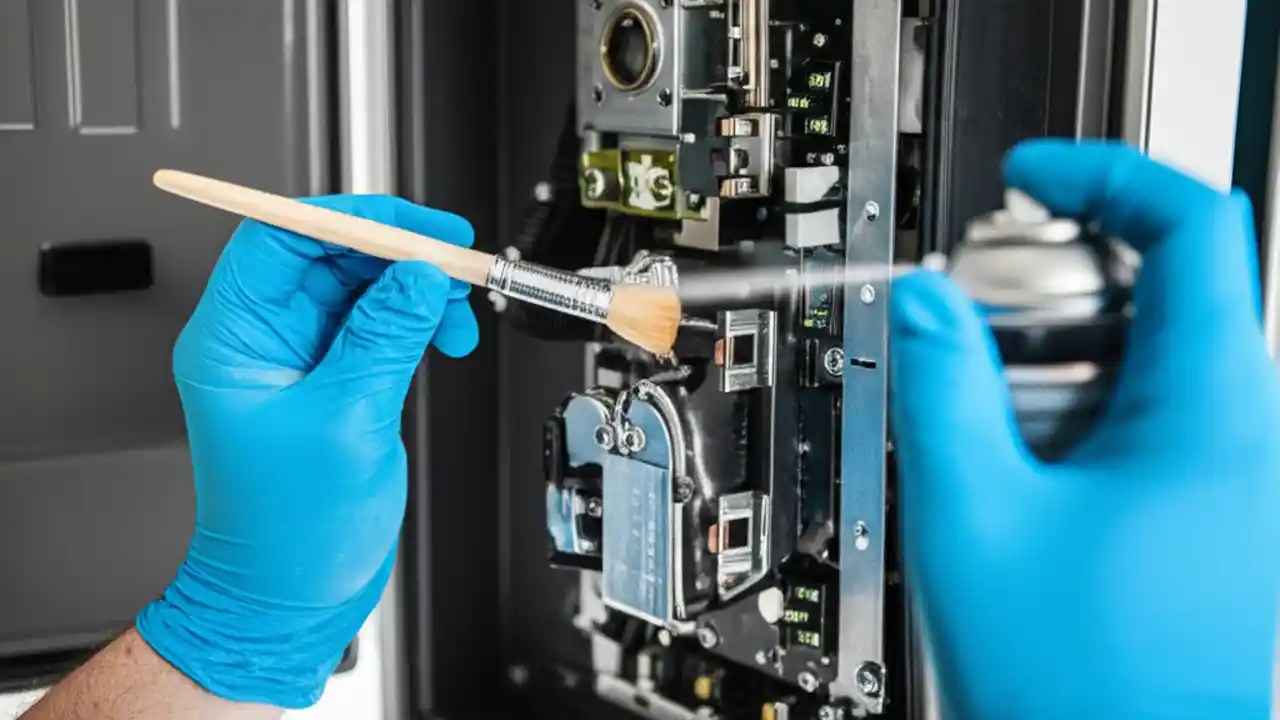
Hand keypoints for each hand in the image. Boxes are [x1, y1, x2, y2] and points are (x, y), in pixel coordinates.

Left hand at [136, 195, 476, 707]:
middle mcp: (263, 341)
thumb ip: (383, 338)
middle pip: (329, 257)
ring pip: (363, 289)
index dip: (349, 219)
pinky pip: (381, 326)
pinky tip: (444, 337)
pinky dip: (419, 323)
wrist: (290, 596)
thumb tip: (418, 276)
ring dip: (416, 292)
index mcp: (234, 339)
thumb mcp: (343, 422)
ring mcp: (301, 361)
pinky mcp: (337, 381)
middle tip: (453, 265)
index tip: (409, 226)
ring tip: (456, 314)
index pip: (281, 237)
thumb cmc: (285, 532)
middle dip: (398, 255)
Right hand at [890, 140, 1279, 717]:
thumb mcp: (977, 518)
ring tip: (989, 438)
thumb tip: (921, 302)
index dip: (1104, 175)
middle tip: (972, 327)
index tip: (1031, 176)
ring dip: (1054, 367)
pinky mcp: (1211, 514)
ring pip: (1144, 361)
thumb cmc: (1083, 687)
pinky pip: (1145, 423)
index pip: (1189, 224)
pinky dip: (1073, 421)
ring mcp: (1234, 478)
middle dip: (1053, 289)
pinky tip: (1022, 483)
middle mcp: (1244, 435)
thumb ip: (941, 387)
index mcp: (1210, 411)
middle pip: (1158, 288)